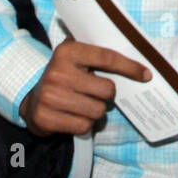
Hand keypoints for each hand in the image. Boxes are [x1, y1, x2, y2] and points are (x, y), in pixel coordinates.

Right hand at [19, 39, 150, 135]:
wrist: (31, 98)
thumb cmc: (64, 76)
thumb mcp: (76, 57)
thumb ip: (99, 53)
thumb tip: (138, 59)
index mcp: (67, 51)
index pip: (107, 58)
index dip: (130, 67)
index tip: (146, 75)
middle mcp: (57, 72)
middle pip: (107, 90)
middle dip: (106, 94)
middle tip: (96, 93)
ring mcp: (49, 96)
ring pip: (97, 111)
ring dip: (96, 111)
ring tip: (84, 104)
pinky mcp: (44, 118)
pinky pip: (83, 126)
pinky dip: (84, 124)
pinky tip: (74, 116)